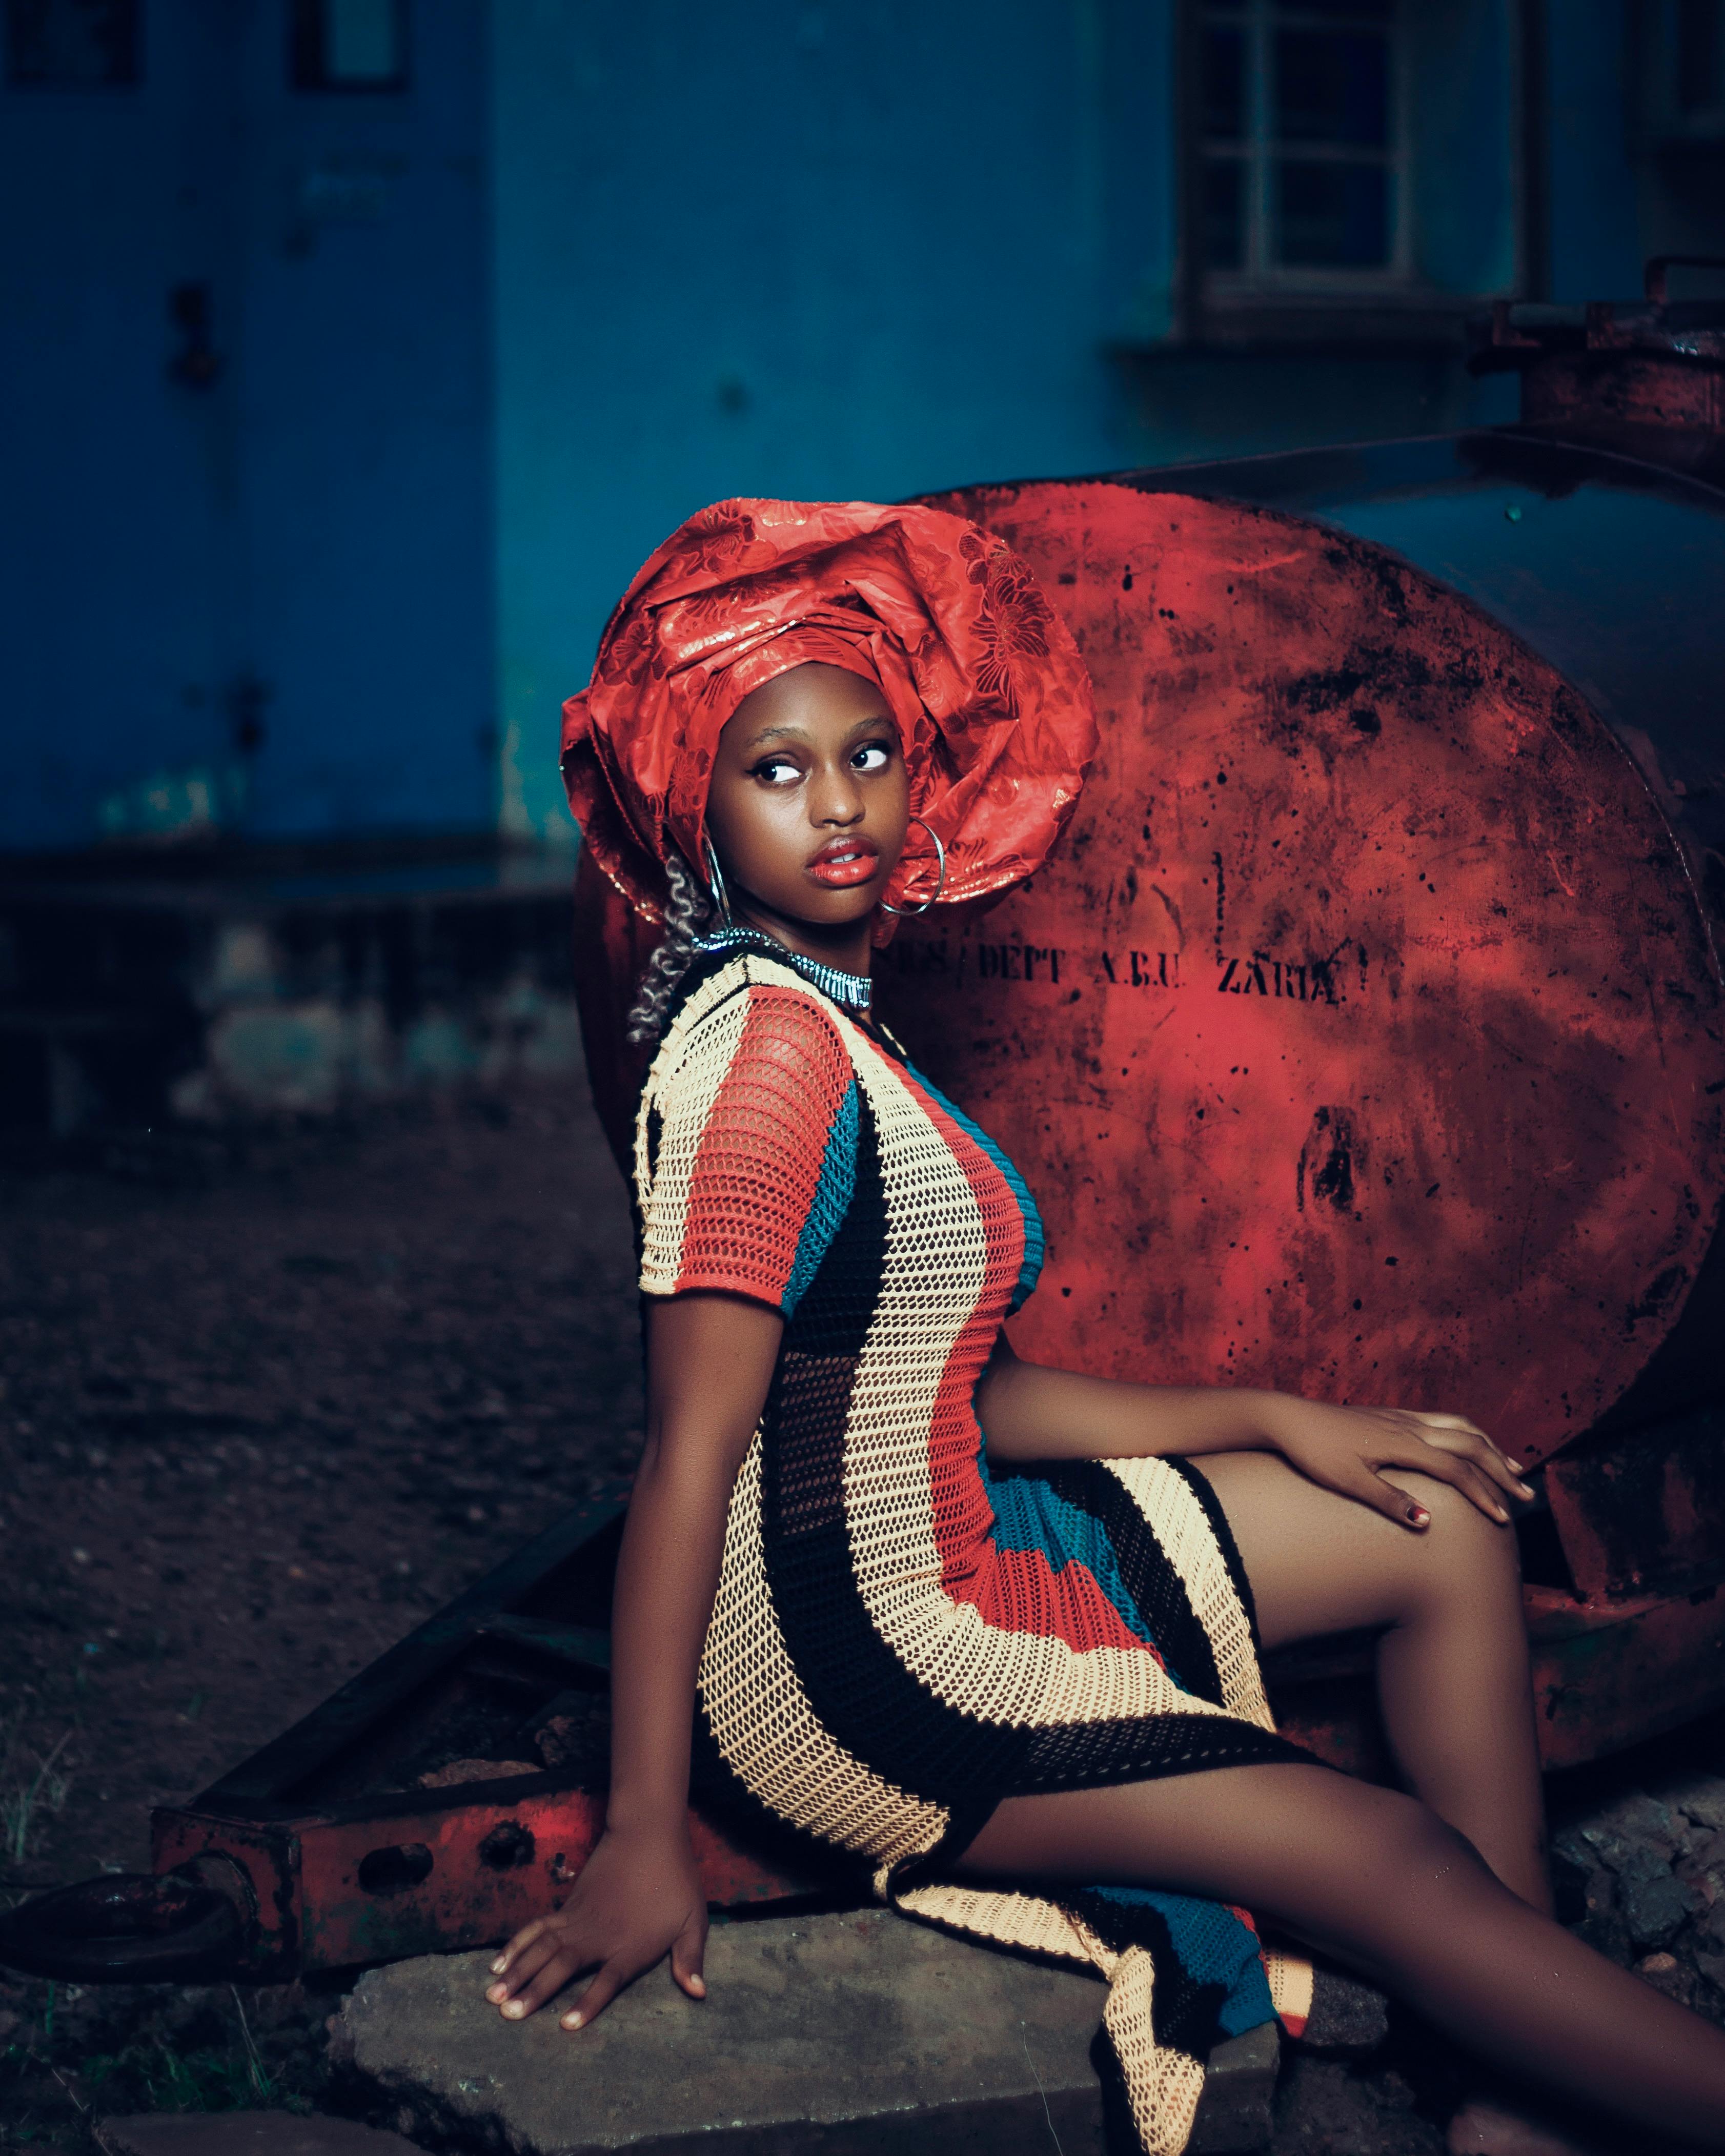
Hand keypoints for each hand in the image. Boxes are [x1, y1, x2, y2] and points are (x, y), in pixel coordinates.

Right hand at [483, 1822, 707, 2029]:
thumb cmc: (675, 1879)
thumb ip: (690, 1959)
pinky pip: (538, 1929)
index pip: (606, 1983)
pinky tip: (500, 1961)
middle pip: (561, 1968)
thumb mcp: (693, 1919)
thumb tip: (699, 1994)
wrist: (648, 1833)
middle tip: (506, 2013)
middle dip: (533, 1991)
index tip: (565, 2026)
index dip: (586, 2004)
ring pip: (541, 1949)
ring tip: (492, 1994)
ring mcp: (580, 1920)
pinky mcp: (569, 1906)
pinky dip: (517, 1945)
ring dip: (517, 1971)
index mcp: (630, 1948)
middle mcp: (599, 1938)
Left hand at [1258, 1396, 1534, 1529]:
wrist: (1288, 1418)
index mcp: (1402, 1444)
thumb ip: (1388, 1501)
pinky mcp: (1392, 1415)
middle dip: (1500, 1471)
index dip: (1482, 1495)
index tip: (1503, 1521)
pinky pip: (1443, 1420)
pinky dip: (1468, 1434)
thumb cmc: (1314, 1453)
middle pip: (1470, 1444)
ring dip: (1490, 1448)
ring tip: (1512, 1469)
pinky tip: (1470, 1444)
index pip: (1456, 1470)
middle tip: (1527, 1496)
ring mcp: (1402, 1418)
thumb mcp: (1347, 1482)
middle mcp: (1409, 1426)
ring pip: (1460, 1427)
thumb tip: (1428, 1522)